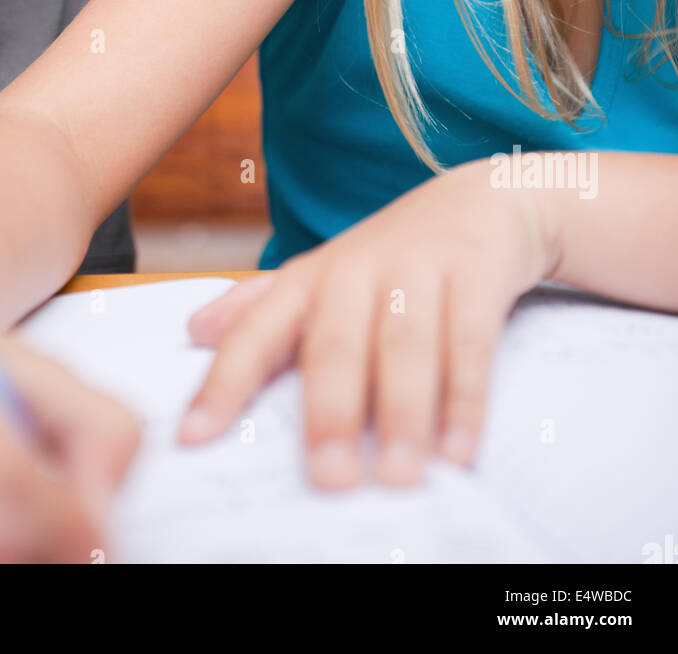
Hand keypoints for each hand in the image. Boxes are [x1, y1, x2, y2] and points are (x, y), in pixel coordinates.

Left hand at [178, 160, 559, 488]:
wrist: (485, 198)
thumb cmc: (394, 257)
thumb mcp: (325, 274)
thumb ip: (262, 306)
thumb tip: (193, 332)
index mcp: (310, 279)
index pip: (256, 332)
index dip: (223, 383)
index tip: (194, 437)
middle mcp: (357, 270)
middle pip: (335, 343)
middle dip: (330, 411)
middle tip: (329, 478)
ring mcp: (418, 268)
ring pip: (405, 345)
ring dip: (403, 414)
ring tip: (399, 478)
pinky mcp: (475, 272)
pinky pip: (470, 341)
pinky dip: (466, 398)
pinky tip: (458, 451)